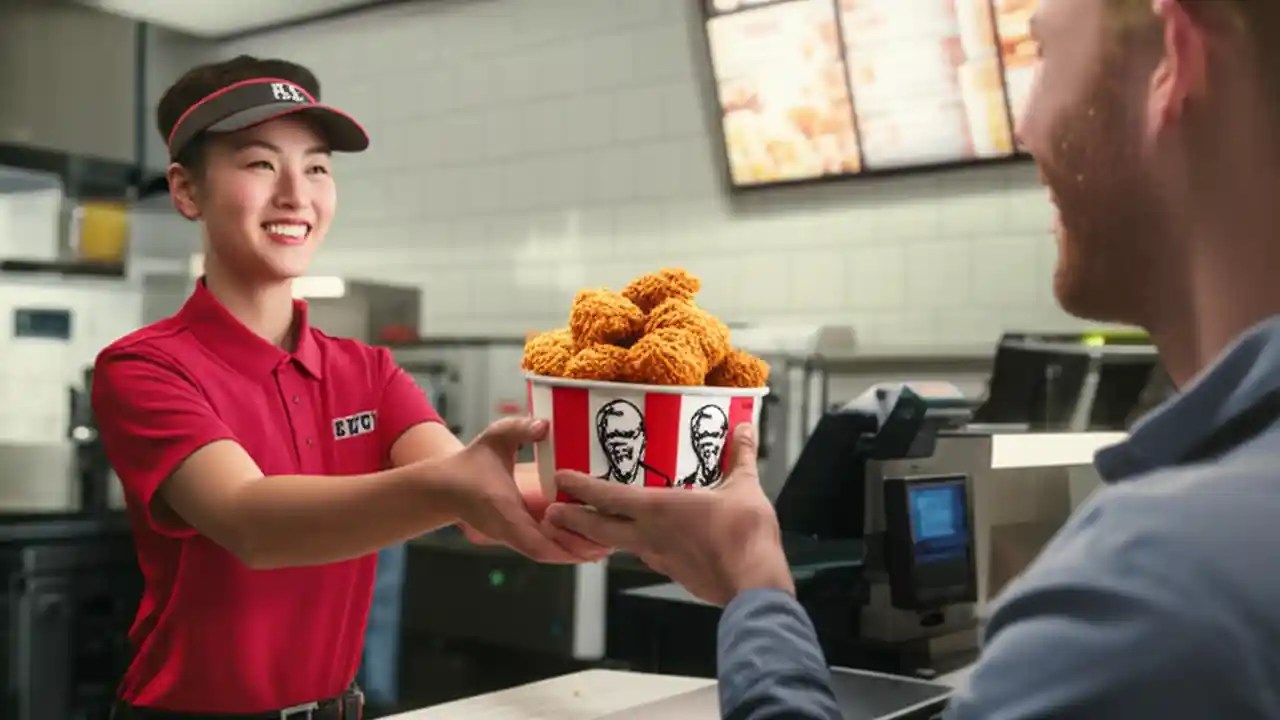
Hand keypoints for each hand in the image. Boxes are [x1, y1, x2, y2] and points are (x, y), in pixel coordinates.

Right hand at [447, 419, 607, 563]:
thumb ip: (518, 429)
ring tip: (605, 548)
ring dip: (573, 553)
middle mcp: (508, 529)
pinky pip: (542, 547)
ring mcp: (511, 536)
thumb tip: (543, 425)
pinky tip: (586, 543)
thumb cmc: (469, 463)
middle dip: (577, 552)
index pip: (532, 539)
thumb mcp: (494, 438)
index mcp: (503, 510)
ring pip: (546, 553)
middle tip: (609, 546)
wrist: (443, 487)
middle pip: (547, 552)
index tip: (586, 543)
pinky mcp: (515, 535)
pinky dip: (563, 548)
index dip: (561, 544)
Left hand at [545, 424, 792, 605]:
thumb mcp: (744, 487)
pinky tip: (643, 540)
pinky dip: (635, 546)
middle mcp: (648, 535)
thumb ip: (740, 456)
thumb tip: (744, 427)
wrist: (752, 584)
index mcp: (657, 509)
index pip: (608, 496)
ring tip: (590, 525)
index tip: (560, 478)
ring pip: (620, 544)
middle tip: (550, 512)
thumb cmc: (744, 533)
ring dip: (600, 535)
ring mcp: (658, 558)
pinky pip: (645, 555)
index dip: (581, 485)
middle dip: (572, 518)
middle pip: (598, 527)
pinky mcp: (673, 573)